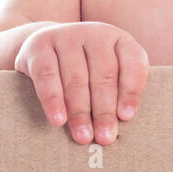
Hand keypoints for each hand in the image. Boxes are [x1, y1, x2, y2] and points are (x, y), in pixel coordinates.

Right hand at [14, 21, 148, 144]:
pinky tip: (58, 119)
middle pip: (104, 75)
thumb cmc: (84, 66)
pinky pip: (47, 76)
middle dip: (104, 110)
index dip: (131, 91)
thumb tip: (120, 124)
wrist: (44, 45)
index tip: (126, 117)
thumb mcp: (106, 70)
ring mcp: (66, 36)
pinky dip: (53, 100)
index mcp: (119, 39)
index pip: (133, 63)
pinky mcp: (40, 46)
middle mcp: (95, 33)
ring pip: (76, 78)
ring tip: (83, 136)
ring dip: (80, 111)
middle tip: (105, 138)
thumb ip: (118, 90)